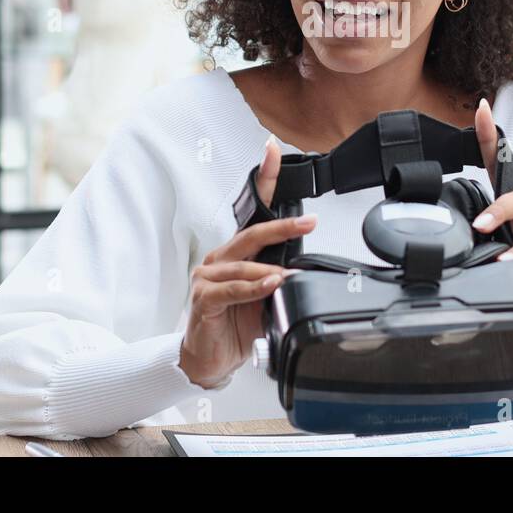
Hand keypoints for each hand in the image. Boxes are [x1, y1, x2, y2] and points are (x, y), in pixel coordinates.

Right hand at [179, 135, 314, 387]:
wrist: (209, 361)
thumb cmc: (233, 326)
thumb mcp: (264, 299)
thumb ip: (277, 278)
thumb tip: (302, 269)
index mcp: (235, 255)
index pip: (253, 212)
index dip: (264, 180)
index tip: (273, 152)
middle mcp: (219, 260)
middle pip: (251, 234)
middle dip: (281, 227)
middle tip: (308, 221)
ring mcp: (207, 278)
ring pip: (243, 265)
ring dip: (268, 270)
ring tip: (287, 277)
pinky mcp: (204, 299)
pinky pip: (232, 289)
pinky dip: (253, 287)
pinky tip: (270, 285)